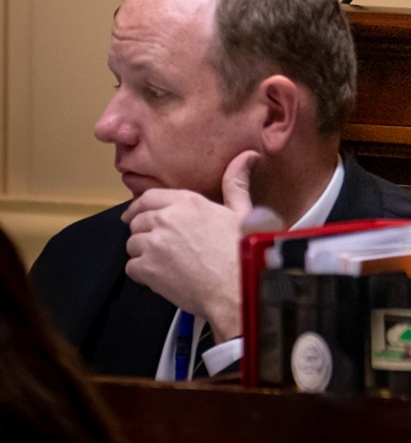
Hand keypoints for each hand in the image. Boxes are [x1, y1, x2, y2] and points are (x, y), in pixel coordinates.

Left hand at [123, 150, 257, 340]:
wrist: (236, 286)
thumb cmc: (242, 251)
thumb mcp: (242, 211)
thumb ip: (236, 183)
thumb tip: (247, 156)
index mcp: (187, 202)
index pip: (148, 198)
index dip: (140, 207)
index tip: (136, 214)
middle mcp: (166, 219)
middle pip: (137, 221)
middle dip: (144, 231)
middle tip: (158, 243)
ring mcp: (154, 244)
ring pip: (132, 244)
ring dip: (143, 252)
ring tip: (164, 261)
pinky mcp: (146, 269)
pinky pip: (131, 268)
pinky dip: (143, 273)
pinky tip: (162, 275)